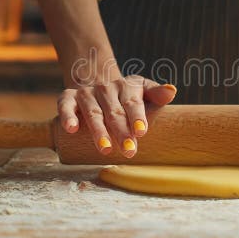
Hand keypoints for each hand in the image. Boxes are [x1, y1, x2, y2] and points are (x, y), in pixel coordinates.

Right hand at [57, 75, 176, 157]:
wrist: (98, 86)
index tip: (141, 132)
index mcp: (128, 86)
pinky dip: (68, 116)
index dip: (137, 117)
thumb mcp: (144, 93)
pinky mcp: (68, 98)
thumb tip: (172, 90)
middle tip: (128, 151)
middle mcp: (106, 88)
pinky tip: (72, 129)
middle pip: (114, 112)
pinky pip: (66, 106)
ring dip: (99, 131)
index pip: (133, 103)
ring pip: (93, 113)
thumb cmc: (128, 97)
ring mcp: (87, 93)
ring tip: (105, 149)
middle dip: (121, 132)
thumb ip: (157, 94)